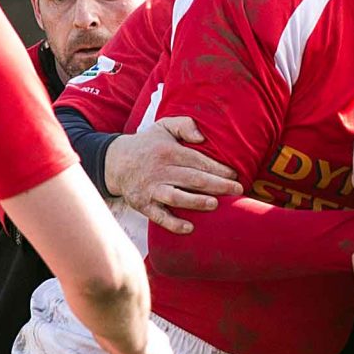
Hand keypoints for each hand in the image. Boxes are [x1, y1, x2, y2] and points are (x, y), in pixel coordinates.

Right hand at [106, 117, 240, 232]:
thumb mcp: (164, 126)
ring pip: (176, 197)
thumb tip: (203, 137)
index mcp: (168, 151)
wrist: (115, 162)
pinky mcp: (143, 204)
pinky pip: (159, 216)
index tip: (234, 175)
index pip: (197, 160)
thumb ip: (184, 124)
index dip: (217, 168)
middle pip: (192, 179)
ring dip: (196, 202)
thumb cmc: (148, 145)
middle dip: (217, 185)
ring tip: (215, 204)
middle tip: (238, 191)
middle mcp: (160, 170)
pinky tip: (189, 228)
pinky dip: (173, 224)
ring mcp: (151, 189)